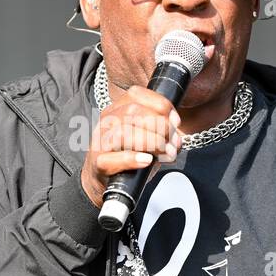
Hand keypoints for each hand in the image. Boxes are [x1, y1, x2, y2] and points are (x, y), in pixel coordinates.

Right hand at [80, 84, 183, 208]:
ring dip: (151, 142)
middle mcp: (106, 122)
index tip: (175, 121)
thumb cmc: (128, 156)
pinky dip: (132, 158)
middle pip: (131, 112)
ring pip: (123, 133)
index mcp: (116, 110)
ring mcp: (100, 142)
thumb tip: (176, 136)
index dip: (160, 104)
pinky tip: (147, 160)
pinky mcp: (99, 163)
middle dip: (159, 124)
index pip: (135, 94)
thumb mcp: (145, 137)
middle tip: (173, 141)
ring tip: (167, 153)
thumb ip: (160, 132)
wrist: (103, 181)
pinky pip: (112, 158)